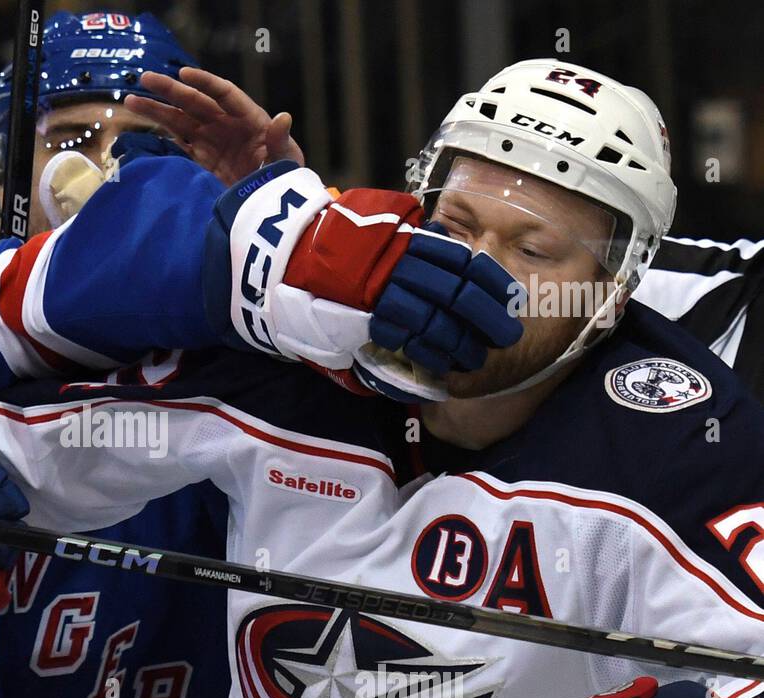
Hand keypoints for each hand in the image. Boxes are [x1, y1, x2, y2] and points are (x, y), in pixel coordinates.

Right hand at [126, 66, 303, 185]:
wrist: (272, 203)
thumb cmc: (283, 175)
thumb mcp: (286, 159)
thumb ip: (280, 141)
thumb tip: (283, 118)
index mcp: (246, 118)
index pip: (223, 93)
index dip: (204, 83)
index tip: (183, 75)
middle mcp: (223, 124)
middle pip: (194, 103)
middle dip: (170, 91)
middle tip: (145, 78)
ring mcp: (209, 142)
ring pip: (179, 121)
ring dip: (156, 110)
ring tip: (130, 100)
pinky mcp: (199, 161)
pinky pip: (176, 146)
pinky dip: (160, 140)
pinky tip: (139, 132)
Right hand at [203, 163, 523, 402]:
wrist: (281, 263)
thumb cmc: (333, 252)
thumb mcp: (376, 236)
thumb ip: (412, 246)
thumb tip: (451, 255)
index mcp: (407, 241)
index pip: (464, 260)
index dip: (492, 283)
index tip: (510, 300)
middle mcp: (399, 264)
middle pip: (459, 292)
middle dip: (488, 318)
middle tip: (507, 336)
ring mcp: (382, 292)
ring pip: (437, 321)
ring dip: (461, 343)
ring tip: (473, 358)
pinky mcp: (365, 319)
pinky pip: (408, 341)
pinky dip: (429, 357)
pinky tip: (442, 368)